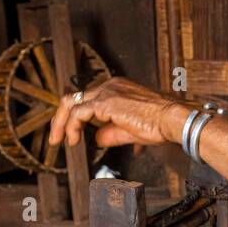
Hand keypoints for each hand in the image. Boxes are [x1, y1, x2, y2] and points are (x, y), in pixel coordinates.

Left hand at [47, 77, 187, 148]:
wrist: (172, 119)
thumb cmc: (160, 124)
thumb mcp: (130, 131)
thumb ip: (111, 133)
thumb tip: (97, 139)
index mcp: (118, 89)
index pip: (88, 99)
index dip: (75, 117)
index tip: (72, 133)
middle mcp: (111, 86)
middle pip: (75, 97)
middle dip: (61, 118)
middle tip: (56, 136)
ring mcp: (107, 92)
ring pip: (72, 103)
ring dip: (62, 124)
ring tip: (59, 140)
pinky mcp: (105, 102)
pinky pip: (78, 113)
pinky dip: (72, 127)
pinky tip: (73, 140)